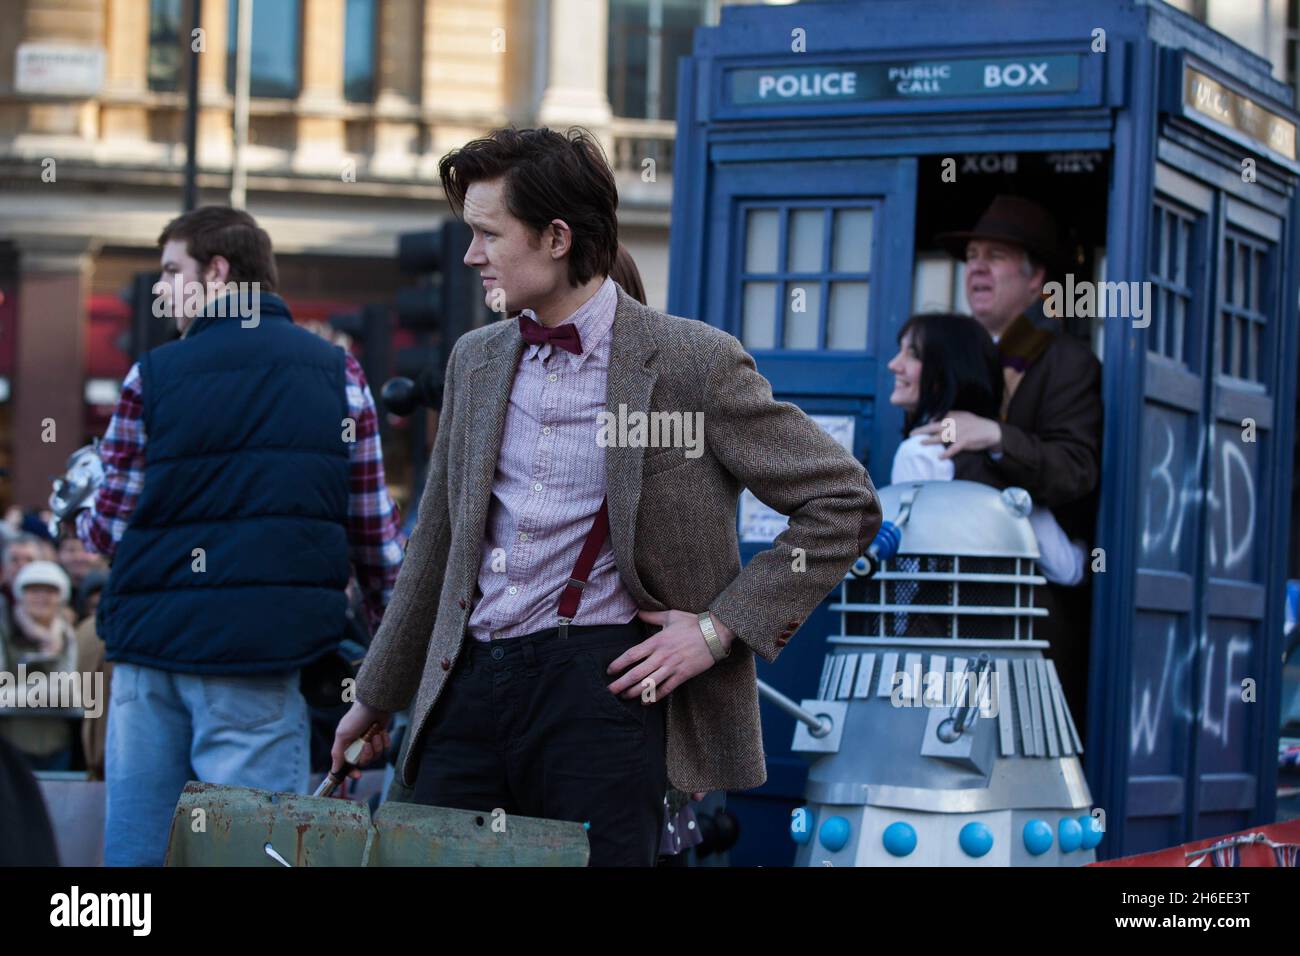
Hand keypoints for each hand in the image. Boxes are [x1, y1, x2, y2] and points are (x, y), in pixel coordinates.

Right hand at [329, 700, 392, 784]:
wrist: (374, 704)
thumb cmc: (356, 718)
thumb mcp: (342, 735)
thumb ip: (338, 753)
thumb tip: (335, 770)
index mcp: (347, 746)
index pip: (348, 765)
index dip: (352, 772)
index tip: (358, 775)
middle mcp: (358, 745)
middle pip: (364, 762)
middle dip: (367, 754)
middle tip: (367, 743)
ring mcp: (371, 741)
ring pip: (376, 756)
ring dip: (377, 746)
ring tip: (375, 734)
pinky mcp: (381, 737)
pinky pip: (385, 748)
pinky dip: (384, 740)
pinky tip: (382, 731)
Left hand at [603, 609, 734, 702]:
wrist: (715, 633)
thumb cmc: (692, 623)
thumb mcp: (670, 616)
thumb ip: (652, 616)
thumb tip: (637, 612)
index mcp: (657, 641)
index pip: (632, 655)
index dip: (618, 664)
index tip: (610, 671)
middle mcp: (662, 656)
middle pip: (637, 673)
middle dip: (621, 683)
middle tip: (610, 690)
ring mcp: (673, 666)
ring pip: (649, 683)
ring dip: (635, 692)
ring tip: (624, 697)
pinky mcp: (683, 675)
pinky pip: (667, 689)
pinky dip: (655, 696)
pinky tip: (647, 702)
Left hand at [913, 410, 1001, 458]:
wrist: (991, 430)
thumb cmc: (974, 424)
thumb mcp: (962, 416)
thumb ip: (948, 415)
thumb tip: (933, 418)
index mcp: (953, 417)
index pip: (935, 420)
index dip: (924, 425)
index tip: (915, 430)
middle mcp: (954, 424)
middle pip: (935, 427)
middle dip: (922, 430)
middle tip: (911, 434)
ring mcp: (960, 432)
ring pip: (942, 436)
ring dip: (931, 440)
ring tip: (921, 444)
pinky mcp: (965, 441)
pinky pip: (955, 448)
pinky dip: (948, 453)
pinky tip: (941, 457)